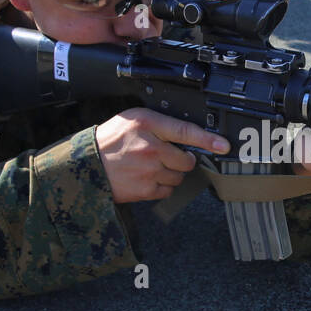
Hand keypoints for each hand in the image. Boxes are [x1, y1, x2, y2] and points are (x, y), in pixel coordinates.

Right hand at [95, 108, 229, 202]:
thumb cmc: (111, 140)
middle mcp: (150, 148)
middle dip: (182, 159)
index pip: (185, 131)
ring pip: (178, 176)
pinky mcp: (144, 190)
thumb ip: (161, 124)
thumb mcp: (135, 119)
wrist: (86, 163)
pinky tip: (146, 178)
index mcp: (147, 125)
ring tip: (151, 166)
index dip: (208, 139)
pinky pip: (167, 190)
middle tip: (165, 155)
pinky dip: (161, 186)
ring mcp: (148, 171)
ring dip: (171, 173)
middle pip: (186, 160)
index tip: (224, 145)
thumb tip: (188, 134)